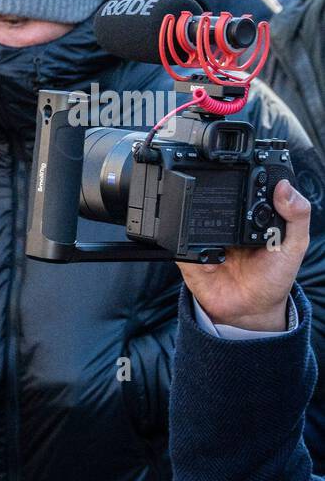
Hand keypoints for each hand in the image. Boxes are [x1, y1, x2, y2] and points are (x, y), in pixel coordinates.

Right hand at [177, 179, 311, 331]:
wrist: (250, 309)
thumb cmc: (274, 276)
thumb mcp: (295, 244)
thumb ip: (298, 215)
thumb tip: (285, 186)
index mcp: (250, 213)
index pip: (245, 186)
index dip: (249, 174)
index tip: (256, 170)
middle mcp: (225, 222)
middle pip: (215, 197)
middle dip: (223, 197)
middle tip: (244, 216)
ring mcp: (203, 237)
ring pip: (193, 216)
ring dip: (205, 222)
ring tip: (232, 244)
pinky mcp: (188, 255)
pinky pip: (182, 245)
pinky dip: (194, 248)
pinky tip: (214, 257)